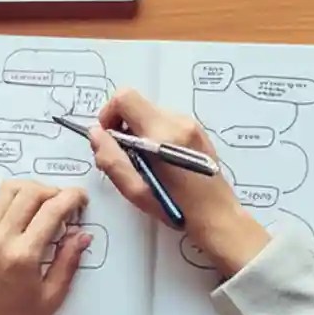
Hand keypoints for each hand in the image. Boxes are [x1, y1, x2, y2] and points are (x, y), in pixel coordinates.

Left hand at [0, 180, 90, 314]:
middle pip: (29, 192)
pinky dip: (3, 202)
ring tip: (39, 202)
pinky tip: (14, 214)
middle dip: (51, 190)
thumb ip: (68, 262)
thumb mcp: (50, 297)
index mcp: (22, 257)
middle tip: (61, 201)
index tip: (79, 197)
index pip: (52, 210)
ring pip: (4, 190)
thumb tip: (82, 234)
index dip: (71, 197)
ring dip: (26, 190)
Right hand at [89, 88, 270, 275]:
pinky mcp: (197, 129)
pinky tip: (160, 160)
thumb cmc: (177, 209)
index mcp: (162, 134)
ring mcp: (191, 123)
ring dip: (139, 131)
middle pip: (137, 105)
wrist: (218, 216)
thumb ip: (111, 160)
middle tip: (124, 156)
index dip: (109, 114)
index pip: (125, 98)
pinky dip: (154, 134)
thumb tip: (95, 134)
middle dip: (123, 126)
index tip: (109, 139)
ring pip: (150, 113)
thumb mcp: (136, 191)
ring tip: (144, 163)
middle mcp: (179, 121)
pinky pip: (165, 121)